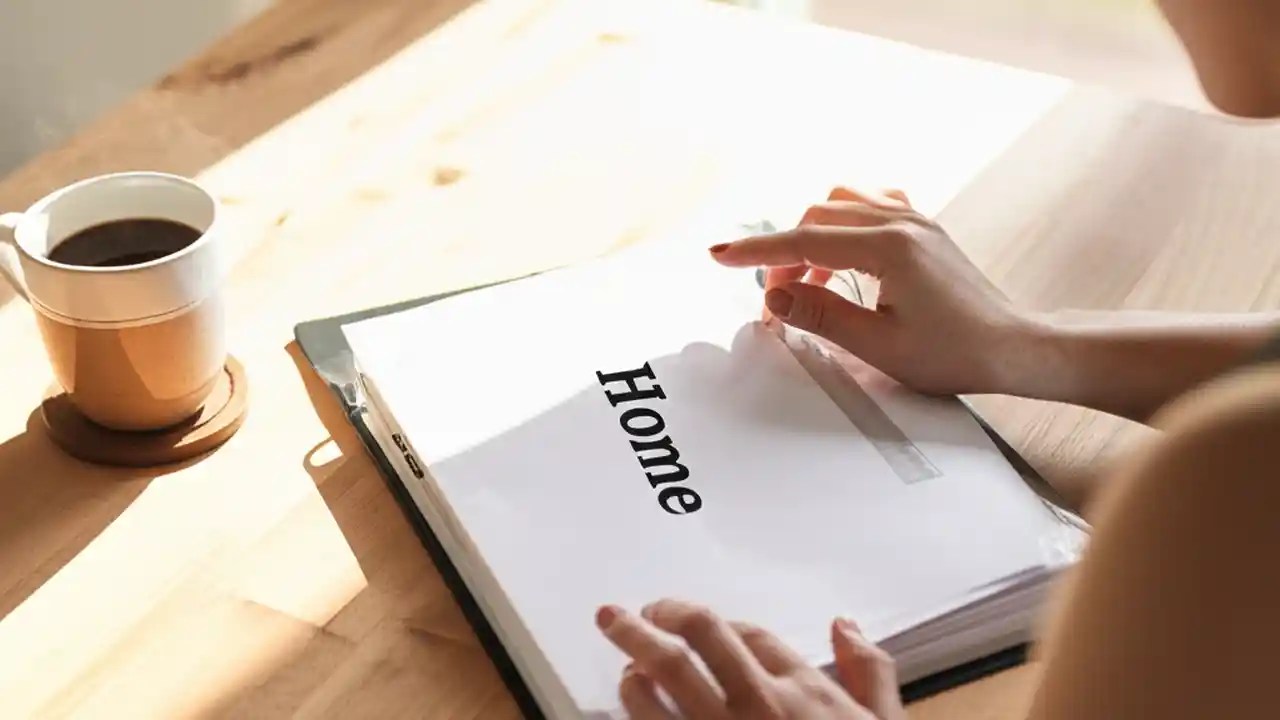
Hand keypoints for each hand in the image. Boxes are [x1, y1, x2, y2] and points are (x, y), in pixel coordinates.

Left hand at [596, 599, 906, 719]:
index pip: (747, 633)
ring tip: (624, 664)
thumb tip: (844, 626)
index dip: (711, 622)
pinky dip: (635, 712)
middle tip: (622, 615)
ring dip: (635, 663)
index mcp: (803, 689)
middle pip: (696, 635)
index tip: (688, 621)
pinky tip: (628, 705)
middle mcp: (759, 704)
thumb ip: (870, 673)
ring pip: (662, 680)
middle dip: (655, 616)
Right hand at [712, 187, 1034, 395]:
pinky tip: (838, 253)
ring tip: (805, 280)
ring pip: (839, 204)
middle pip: (817, 218)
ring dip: (810, 235)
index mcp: (890, 248)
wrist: (1013, 347)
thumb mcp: (879, 346)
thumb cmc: (956, 353)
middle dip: (784, 255)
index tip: (719, 256)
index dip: (757, 251)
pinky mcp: (922, 228)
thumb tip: (774, 294)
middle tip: (774, 301)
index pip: (805, 240)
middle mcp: (902, 223)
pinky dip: (840, 223)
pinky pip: (867, 204)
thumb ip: (821, 314)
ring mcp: (915, 220)